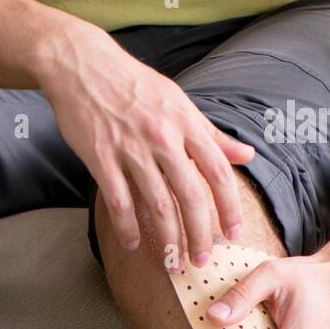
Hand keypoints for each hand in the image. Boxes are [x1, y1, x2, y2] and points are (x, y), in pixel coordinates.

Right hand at [36, 23, 255, 263]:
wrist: (83, 65)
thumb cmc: (133, 83)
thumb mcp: (178, 101)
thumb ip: (211, 134)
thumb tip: (246, 155)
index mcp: (185, 122)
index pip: (217, 171)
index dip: (229, 206)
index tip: (234, 233)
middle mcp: (162, 137)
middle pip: (190, 195)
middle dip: (199, 235)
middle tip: (202, 261)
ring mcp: (130, 148)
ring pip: (157, 204)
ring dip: (167, 240)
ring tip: (172, 263)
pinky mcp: (100, 156)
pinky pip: (119, 201)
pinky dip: (127, 227)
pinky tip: (133, 243)